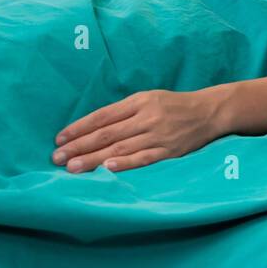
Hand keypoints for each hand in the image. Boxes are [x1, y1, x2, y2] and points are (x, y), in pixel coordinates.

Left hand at [53, 89, 224, 172]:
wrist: (209, 111)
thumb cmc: (173, 105)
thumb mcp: (149, 98)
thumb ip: (124, 111)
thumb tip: (92, 127)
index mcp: (139, 101)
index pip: (103, 115)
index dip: (80, 127)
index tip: (60, 139)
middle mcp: (146, 116)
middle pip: (107, 133)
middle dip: (79, 146)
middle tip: (57, 158)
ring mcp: (158, 134)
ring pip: (120, 148)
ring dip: (94, 159)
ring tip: (73, 168)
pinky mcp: (169, 151)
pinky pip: (144, 158)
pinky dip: (125, 163)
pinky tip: (108, 168)